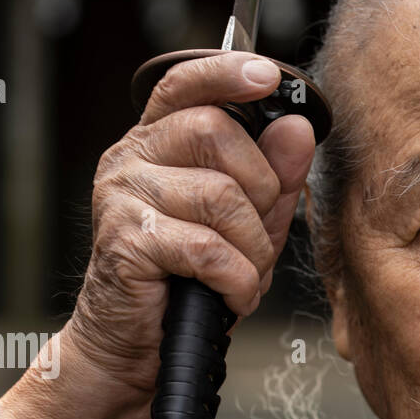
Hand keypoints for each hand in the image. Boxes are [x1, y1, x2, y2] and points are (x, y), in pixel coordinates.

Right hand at [66, 51, 316, 415]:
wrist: (135, 348)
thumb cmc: (188, 284)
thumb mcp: (245, 226)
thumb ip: (272, 177)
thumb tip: (297, 127)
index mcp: (156, 143)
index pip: (185, 84)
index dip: (226, 71)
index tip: (269, 75)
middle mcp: (131, 159)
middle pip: (217, 134)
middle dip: (261, 190)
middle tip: (257, 238)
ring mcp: (122, 197)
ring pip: (220, 196)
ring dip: (252, 248)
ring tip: (242, 277)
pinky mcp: (126, 241)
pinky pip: (208, 248)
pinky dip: (236, 280)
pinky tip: (229, 296)